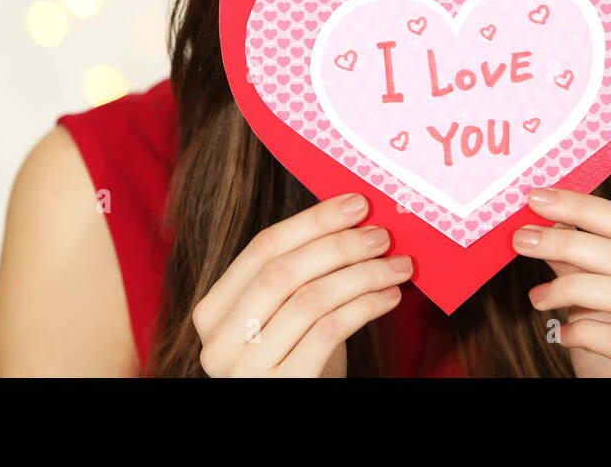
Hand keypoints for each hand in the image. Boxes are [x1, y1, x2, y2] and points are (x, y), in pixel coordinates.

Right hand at [191, 193, 412, 375]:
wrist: (296, 406)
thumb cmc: (298, 358)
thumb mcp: (285, 315)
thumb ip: (301, 273)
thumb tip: (353, 217)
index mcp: (213, 310)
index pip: (262, 248)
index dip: (312, 221)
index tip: (355, 203)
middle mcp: (219, 341)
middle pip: (284, 271)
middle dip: (340, 245)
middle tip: (381, 235)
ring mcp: (246, 369)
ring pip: (310, 300)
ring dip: (362, 275)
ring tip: (397, 267)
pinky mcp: (283, 386)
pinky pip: (329, 331)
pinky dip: (365, 307)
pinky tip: (389, 297)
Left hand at [511, 188, 610, 376]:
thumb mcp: (596, 300)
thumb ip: (581, 260)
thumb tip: (547, 216)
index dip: (585, 208)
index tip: (539, 198)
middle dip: (569, 242)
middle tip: (522, 239)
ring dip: (572, 288)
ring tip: (538, 296)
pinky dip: (584, 332)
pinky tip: (562, 335)